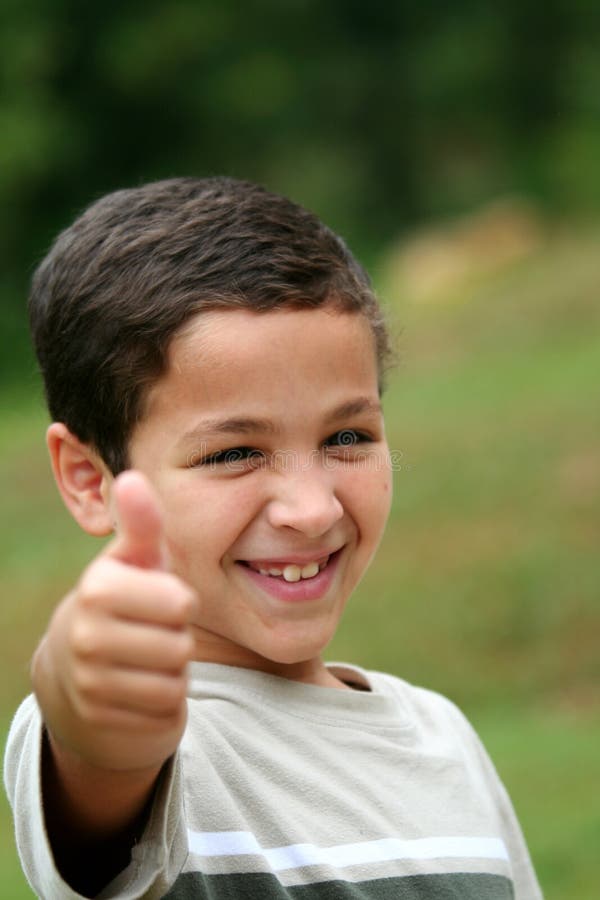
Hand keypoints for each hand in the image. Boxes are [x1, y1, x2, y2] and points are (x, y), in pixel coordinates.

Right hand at [32, 470, 196, 772]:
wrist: (76, 679)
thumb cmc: (122, 607)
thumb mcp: (135, 564)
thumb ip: (142, 524)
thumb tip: (133, 477)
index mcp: (97, 588)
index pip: (180, 603)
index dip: (177, 605)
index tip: (154, 603)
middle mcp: (85, 636)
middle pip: (179, 646)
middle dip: (175, 642)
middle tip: (151, 636)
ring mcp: (89, 684)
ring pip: (173, 683)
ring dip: (170, 676)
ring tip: (146, 662)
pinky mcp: (101, 725)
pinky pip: (164, 716)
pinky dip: (161, 708)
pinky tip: (140, 693)